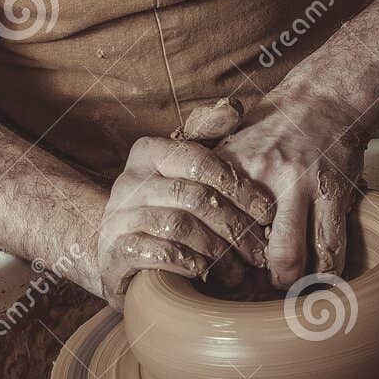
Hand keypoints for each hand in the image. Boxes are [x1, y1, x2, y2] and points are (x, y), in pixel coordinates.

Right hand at [97, 133, 274, 305]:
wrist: (117, 252)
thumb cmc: (163, 208)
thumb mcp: (182, 172)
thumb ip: (207, 141)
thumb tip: (234, 107)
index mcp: (148, 153)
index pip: (199, 160)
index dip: (237, 187)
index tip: (266, 212)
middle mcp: (129, 181)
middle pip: (192, 196)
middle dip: (233, 225)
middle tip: (259, 250)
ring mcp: (118, 216)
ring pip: (177, 226)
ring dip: (215, 249)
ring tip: (238, 269)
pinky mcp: (113, 251)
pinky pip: (156, 253)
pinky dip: (186, 262)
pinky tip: (204, 271)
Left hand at [218, 85, 364, 289]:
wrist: (325, 99)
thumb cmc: (275, 126)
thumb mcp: (232, 140)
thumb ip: (209, 174)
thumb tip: (184, 214)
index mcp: (233, 165)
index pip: (214, 224)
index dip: (216, 258)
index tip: (218, 273)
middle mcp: (265, 175)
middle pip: (249, 247)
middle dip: (250, 278)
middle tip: (253, 287)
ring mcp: (302, 185)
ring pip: (291, 255)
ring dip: (289, 279)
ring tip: (287, 284)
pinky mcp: (334, 192)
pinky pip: (330, 246)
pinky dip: (326, 270)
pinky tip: (320, 277)